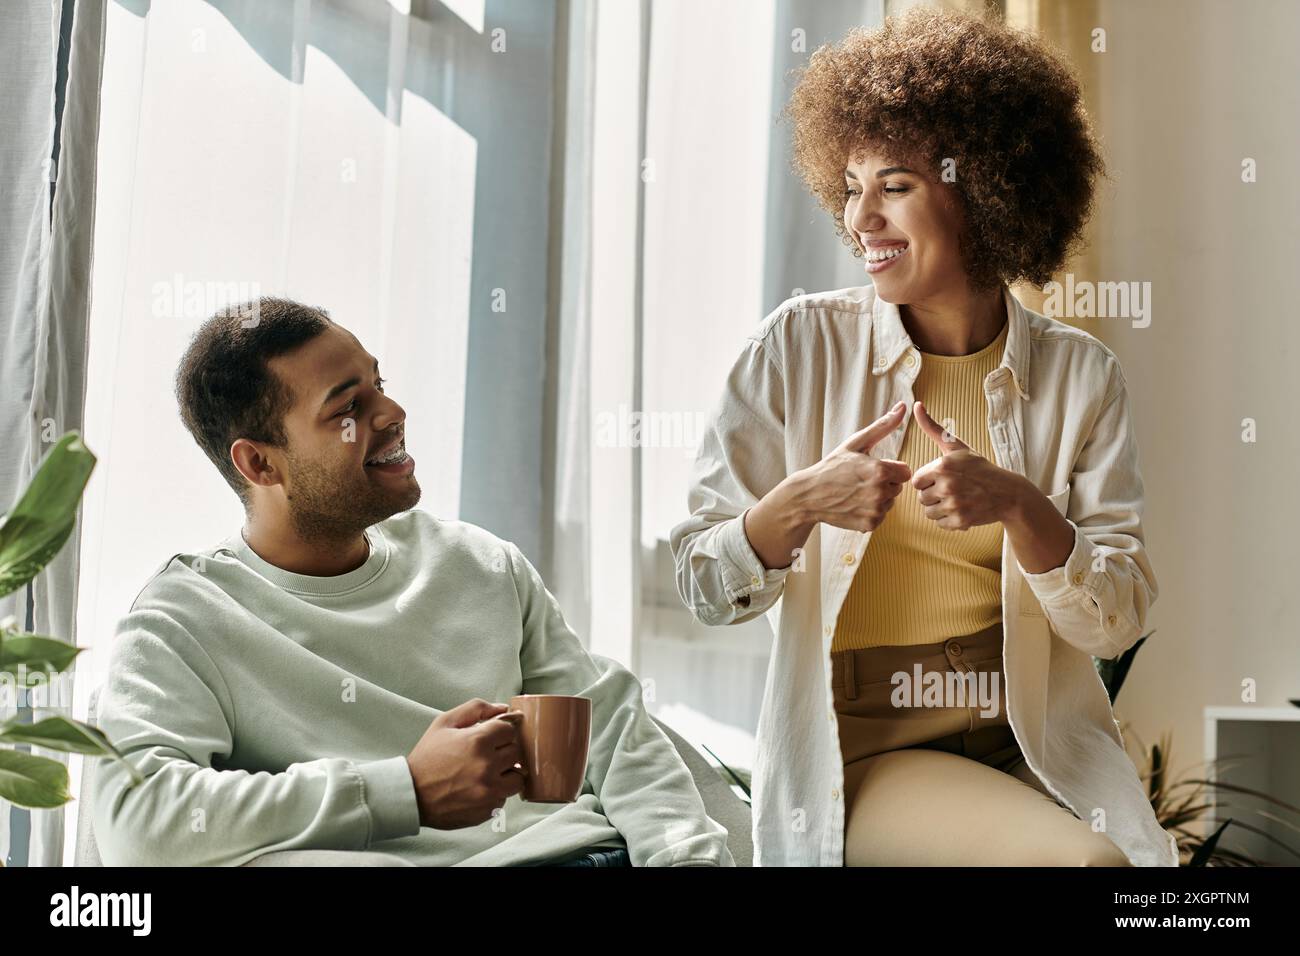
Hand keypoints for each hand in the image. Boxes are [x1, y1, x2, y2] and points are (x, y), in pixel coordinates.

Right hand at [405, 698, 525, 828]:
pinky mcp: (487, 809)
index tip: (490, 738)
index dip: (500, 733)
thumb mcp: (444, 723)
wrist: (411, 794)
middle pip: (516, 752)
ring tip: (486, 773)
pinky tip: (478, 788)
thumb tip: (503, 709)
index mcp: (477, 741)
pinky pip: (505, 797)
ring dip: (506, 774)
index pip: (510, 730)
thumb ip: (476, 709)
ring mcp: (489, 790)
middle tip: (485, 755)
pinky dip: (496, 793)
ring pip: (517, 777)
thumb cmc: (427, 758)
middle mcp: (487, 766)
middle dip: (503, 752)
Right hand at [787, 400, 912, 532]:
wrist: (809, 495)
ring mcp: (875, 510)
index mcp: (881, 470)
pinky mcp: (870, 524)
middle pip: (898, 487)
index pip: (905, 472)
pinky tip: (854, 504)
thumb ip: (883, 426)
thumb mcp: (855, 443)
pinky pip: (881, 516)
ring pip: (890, 503)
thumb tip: (903, 406)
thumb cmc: (832, 466)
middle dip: (885, 483)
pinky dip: (871, 512)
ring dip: (879, 498)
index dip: (890, 469)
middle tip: (861, 481)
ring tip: (856, 492)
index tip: (872, 469)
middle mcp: (880, 492)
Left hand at [909, 400, 1024, 530]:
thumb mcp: (957, 447)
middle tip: (953, 490)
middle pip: (921, 498)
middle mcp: (947, 485)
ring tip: (957, 500)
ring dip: (940, 509)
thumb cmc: (980, 469)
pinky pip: (940, 524)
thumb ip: (933, 428)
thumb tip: (916, 405)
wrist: (1008, 493)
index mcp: (943, 466)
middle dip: (933, 495)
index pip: (916, 481)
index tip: (943, 478)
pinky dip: (949, 520)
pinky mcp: (961, 521)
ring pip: (928, 512)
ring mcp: (954, 504)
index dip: (928, 481)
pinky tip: (962, 510)